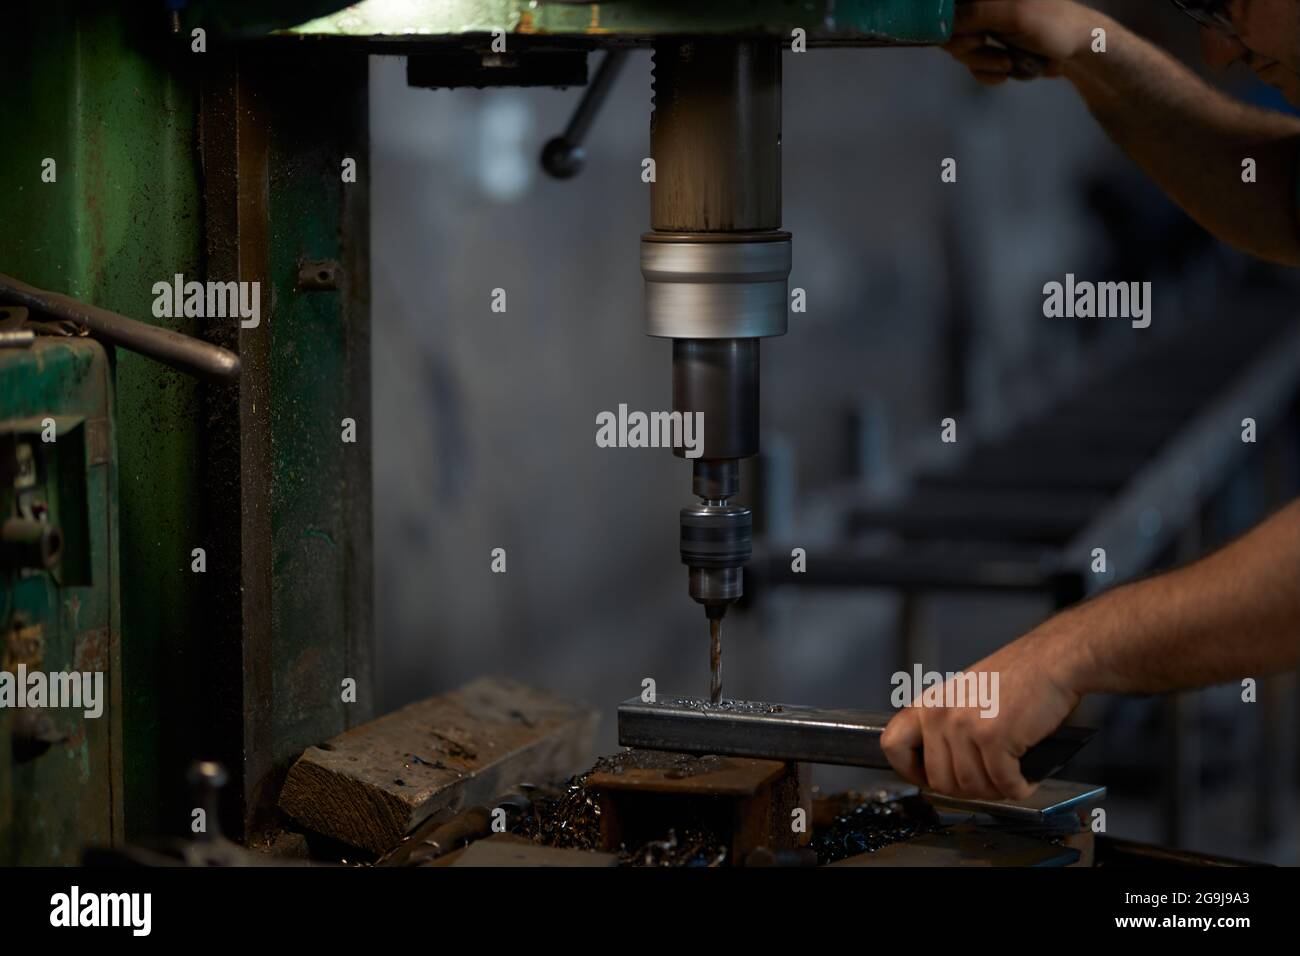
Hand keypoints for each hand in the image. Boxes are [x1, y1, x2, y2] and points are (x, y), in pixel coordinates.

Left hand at [880, 622, 1084, 799]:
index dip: (910, 771)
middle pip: (938, 781)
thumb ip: (945, 727)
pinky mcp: (993, 737)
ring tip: (1010, 776)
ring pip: (970, 787)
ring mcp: (964, 726)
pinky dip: (1018, 788)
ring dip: (995, 790)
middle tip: (988, 781)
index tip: (929, 778)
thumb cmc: (1016, 678)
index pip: (892, 745)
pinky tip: (1025, 778)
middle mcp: (939, 714)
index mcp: (929, 704)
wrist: (1051, 661)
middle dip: (967, 790)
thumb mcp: (963, 696)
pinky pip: (1002, 784)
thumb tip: (938, 767)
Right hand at [945, 0, 1100, 84]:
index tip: (965, 34)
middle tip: (985, 46)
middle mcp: (982, 3)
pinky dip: (987, 72)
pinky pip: (971, 64)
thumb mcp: (1014, 14)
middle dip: (967, 46)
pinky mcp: (989, 46)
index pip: (948, 5)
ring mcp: (984, 25)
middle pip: (948, 28)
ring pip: (958, 49)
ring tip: (1007, 62)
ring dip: (981, 62)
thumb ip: (976, 12)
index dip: (945, 21)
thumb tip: (943, 21)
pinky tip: (1006, 70)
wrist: (1077, 50)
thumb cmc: (1054, 25)